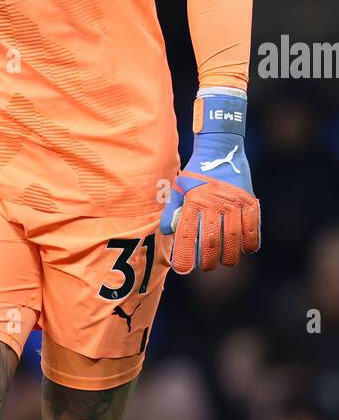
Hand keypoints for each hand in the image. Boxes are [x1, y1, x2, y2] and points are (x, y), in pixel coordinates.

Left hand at [160, 90, 260, 273]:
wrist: (220, 149)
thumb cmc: (196, 174)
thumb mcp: (178, 188)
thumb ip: (171, 211)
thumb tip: (167, 233)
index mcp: (193, 202)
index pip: (188, 236)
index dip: (185, 255)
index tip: (184, 269)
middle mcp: (214, 204)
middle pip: (212, 241)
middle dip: (209, 260)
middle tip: (207, 268)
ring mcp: (234, 203)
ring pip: (234, 239)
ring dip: (230, 255)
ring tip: (225, 262)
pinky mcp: (250, 201)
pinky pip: (252, 228)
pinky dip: (250, 242)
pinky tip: (245, 249)